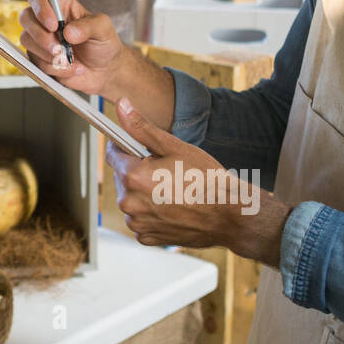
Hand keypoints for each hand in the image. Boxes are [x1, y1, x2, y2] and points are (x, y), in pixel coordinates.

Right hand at [19, 0, 126, 95]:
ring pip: (27, 41)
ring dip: (49, 55)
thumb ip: (88, 26)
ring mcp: (40, 40)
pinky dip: (55, 68)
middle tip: (59, 48)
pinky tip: (72, 68)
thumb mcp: (103, 29)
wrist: (104, 71)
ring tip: (71, 61)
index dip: (41, 8)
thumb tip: (68, 32)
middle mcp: (46, 20)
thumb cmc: (104, 44)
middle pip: (26, 18)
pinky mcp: (39, 58)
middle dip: (41, 36)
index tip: (54, 25)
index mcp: (60, 5)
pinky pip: (36, 62)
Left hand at [104, 99, 289, 264]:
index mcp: (132, 176)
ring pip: (131, 199)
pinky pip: (140, 219)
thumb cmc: (206, 179)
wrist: (230, 216)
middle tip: (166, 173)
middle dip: (138, 172)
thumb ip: (142, 127)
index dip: (128, 149)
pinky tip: (171, 208)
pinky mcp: (146, 237)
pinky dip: (151, 213)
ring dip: (144, 194)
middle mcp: (129, 202)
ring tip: (172, 191)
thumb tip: (121, 105)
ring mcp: (137, 223)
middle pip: (122, 177)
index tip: (144, 151)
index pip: (113, 153)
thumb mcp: (174, 146)